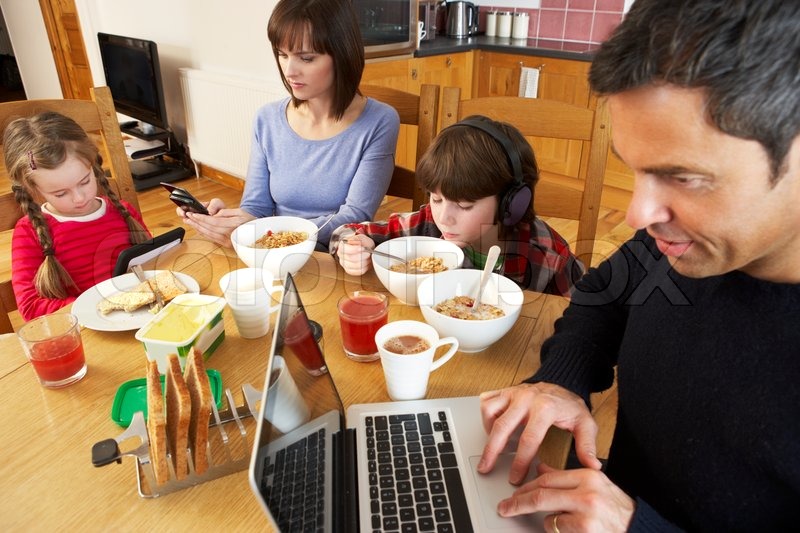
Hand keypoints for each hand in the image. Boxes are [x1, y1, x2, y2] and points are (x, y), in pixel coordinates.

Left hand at [181, 199, 255, 246]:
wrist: (258, 233)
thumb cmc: (250, 221)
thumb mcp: (241, 212)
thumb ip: (227, 212)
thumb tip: (215, 214)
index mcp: (234, 226)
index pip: (214, 222)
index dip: (202, 218)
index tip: (194, 214)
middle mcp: (230, 235)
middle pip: (209, 228)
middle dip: (197, 222)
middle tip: (187, 216)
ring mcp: (228, 241)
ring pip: (209, 234)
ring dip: (197, 227)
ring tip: (189, 221)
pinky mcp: (226, 245)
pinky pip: (212, 238)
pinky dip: (203, 233)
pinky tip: (197, 228)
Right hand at [337, 234, 374, 274]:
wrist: (365, 249)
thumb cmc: (363, 243)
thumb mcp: (362, 238)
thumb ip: (358, 240)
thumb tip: (356, 243)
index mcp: (342, 245)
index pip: (345, 249)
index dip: (354, 249)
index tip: (363, 248)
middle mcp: (341, 255)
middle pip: (351, 258)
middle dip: (363, 256)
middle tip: (368, 253)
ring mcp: (344, 264)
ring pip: (355, 266)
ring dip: (365, 262)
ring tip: (368, 258)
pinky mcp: (349, 270)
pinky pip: (358, 271)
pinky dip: (365, 268)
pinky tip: (366, 263)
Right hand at [478, 383, 601, 484]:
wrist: (563, 382)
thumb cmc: (571, 405)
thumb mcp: (585, 424)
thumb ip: (587, 446)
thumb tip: (592, 466)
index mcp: (545, 408)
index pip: (528, 439)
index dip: (520, 462)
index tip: (515, 477)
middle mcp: (526, 398)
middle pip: (502, 427)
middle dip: (492, 451)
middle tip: (485, 467)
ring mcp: (514, 393)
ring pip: (490, 412)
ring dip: (488, 431)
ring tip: (491, 447)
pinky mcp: (506, 390)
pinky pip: (487, 401)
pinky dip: (486, 416)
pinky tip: (491, 429)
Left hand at [499, 462, 633, 531]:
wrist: (639, 528)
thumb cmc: (617, 510)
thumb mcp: (595, 486)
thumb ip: (567, 478)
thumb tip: (541, 469)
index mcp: (588, 476)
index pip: (547, 478)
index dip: (527, 486)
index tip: (515, 493)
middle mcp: (587, 491)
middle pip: (541, 493)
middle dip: (519, 502)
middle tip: (505, 508)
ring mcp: (586, 512)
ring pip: (548, 515)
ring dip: (548, 521)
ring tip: (566, 524)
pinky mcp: (584, 529)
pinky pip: (557, 530)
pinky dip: (559, 531)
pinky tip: (575, 531)